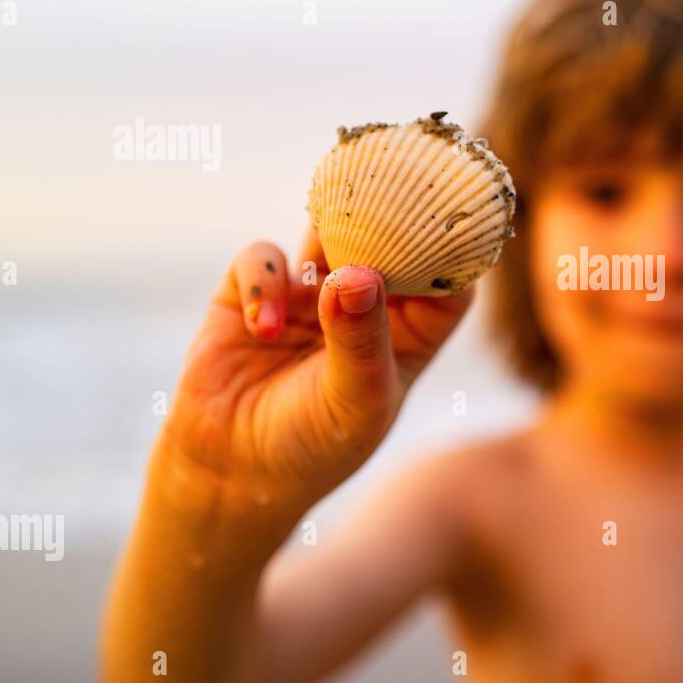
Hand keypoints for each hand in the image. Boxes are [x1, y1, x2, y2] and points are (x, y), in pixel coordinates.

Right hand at [153, 229, 471, 538]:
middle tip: (381, 206)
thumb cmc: (311, 449)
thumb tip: (359, 274)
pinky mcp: (252, 295)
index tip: (443, 230)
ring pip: (326, 233)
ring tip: (323, 271)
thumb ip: (360, 338)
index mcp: (407, 337)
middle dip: (386, 223)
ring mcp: (308, 297)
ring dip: (324, 237)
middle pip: (388, 242)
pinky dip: (262, 281)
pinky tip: (262, 327)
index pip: (447, 283)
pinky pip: (262, 259)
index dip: (453, 255)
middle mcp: (363, 309)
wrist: (229, 476)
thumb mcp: (354, 400)